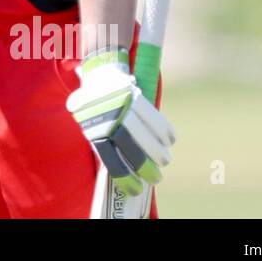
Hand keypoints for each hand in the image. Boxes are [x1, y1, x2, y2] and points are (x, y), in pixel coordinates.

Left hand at [66, 48, 175, 196]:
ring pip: (148, 138)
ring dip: (160, 153)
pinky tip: (170, 140)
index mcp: (94, 131)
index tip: (137, 190)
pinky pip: (156, 119)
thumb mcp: (90, 122)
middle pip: (134, 153)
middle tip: (156, 177)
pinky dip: (166, 132)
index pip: (112, 162)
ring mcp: (123, 109)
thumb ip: (102, 141)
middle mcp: (108, 121)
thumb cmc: (94, 103)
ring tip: (165, 161)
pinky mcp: (136, 97)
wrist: (98, 70)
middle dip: (148, 170)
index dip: (126, 179)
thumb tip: (122, 169)